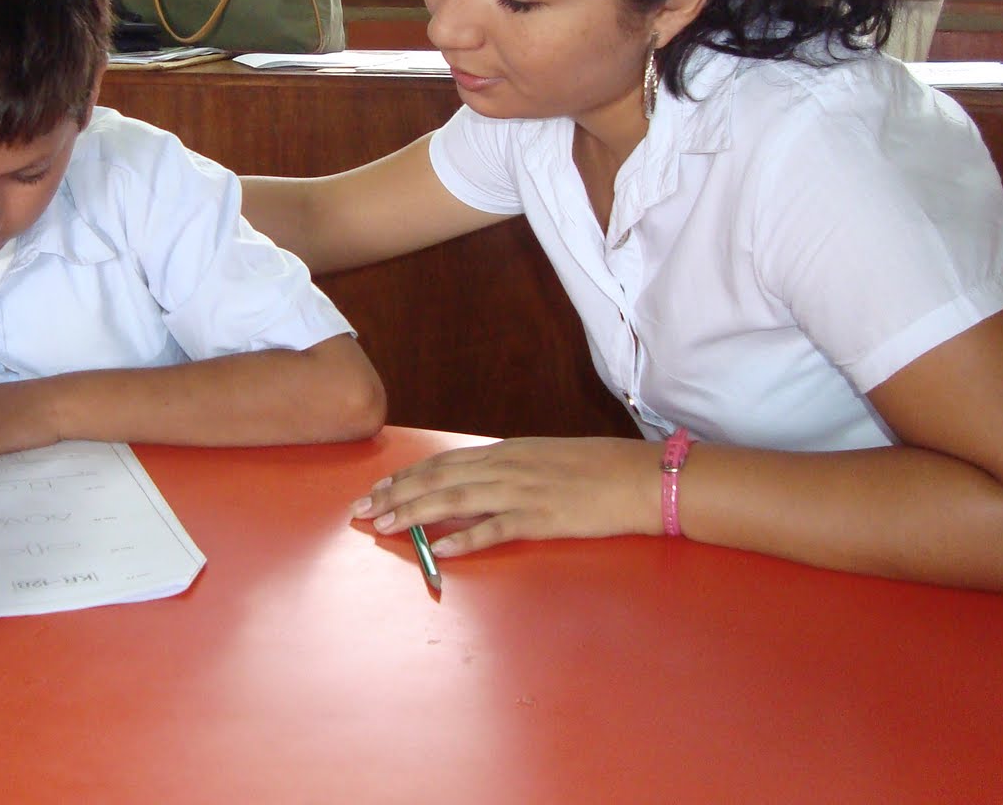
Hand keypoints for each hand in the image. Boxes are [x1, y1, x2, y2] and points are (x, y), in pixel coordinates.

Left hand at [350, 437, 662, 554]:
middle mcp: (506, 467)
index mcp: (506, 452)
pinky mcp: (543, 518)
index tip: (376, 489)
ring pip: (455, 500)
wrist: (641, 476)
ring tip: (383, 526)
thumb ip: (509, 469)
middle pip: (437, 480)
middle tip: (361, 511)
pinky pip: (496, 529)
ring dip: (414, 514)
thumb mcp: (544, 459)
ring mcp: (522, 492)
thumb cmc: (597, 468)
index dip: (405, 477)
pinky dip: (466, 538)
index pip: (442, 462)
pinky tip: (441, 550)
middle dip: (395, 495)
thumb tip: (479, 481)